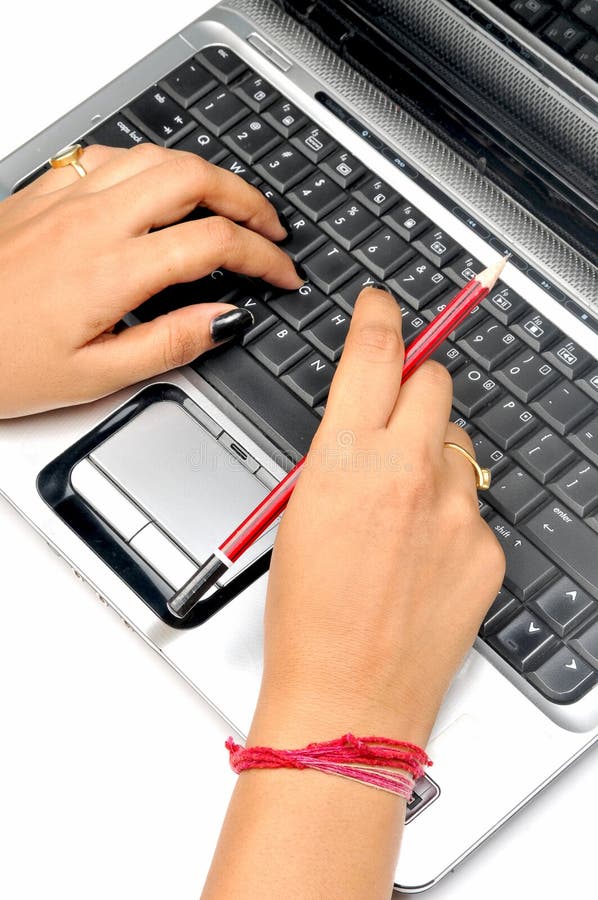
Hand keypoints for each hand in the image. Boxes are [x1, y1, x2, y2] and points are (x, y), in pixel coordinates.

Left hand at [0, 143, 301, 417]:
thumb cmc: (2, 360)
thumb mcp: (95, 376)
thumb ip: (170, 343)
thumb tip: (225, 320)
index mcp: (112, 270)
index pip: (214, 243)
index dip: (264, 257)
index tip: (283, 275)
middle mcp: (92, 221)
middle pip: (194, 178)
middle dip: (248, 199)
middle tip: (271, 229)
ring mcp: (65, 198)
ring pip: (156, 155)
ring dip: (206, 175)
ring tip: (228, 204)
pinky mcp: (44, 193)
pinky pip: (111, 155)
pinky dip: (151, 164)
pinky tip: (158, 188)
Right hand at [251, 287, 505, 749]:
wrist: (349, 695)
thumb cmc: (307, 617)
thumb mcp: (300, 514)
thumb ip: (339, 456)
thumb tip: (363, 424)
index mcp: (349, 459)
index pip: (375, 353)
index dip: (380, 317)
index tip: (383, 305)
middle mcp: (410, 473)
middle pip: (435, 382)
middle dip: (415, 385)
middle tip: (394, 415)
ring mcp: (456, 510)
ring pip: (457, 445)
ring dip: (432, 457)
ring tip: (400, 512)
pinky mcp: (486, 547)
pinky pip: (471, 504)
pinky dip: (449, 514)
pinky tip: (421, 555)